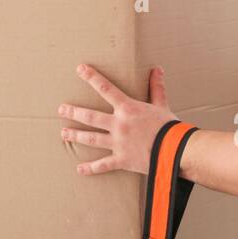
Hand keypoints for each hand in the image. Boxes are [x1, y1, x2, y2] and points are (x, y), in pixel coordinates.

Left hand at [57, 63, 178, 175]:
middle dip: (74, 112)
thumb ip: (156, 87)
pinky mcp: (122, 160)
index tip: (80, 69)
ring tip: (64, 133)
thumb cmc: (170, 127)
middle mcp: (119, 124)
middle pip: (90, 116)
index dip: (92, 77)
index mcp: (128, 109)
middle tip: (61, 109)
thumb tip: (157, 69)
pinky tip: (79, 169)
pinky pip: (103, 165)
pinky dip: (91, 168)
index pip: (106, 88)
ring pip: (91, 138)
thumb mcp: (162, 105)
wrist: (176, 150)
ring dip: (76, 135)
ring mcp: (118, 143)